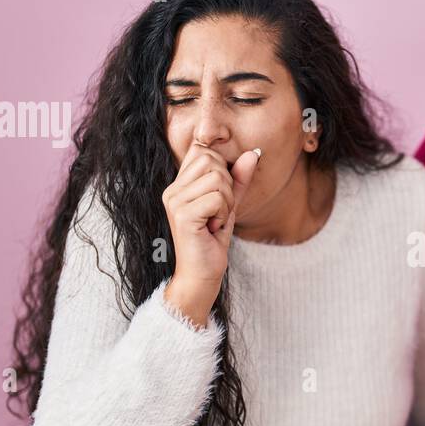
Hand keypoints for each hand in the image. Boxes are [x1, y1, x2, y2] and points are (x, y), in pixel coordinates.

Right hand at [160, 143, 260, 324]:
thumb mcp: (229, 203)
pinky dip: (223, 213)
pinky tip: (212, 228)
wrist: (202, 274)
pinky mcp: (183, 214)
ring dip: (227, 202)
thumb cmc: (213, 240)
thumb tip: (252, 152)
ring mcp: (175, 201)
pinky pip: (218, 198)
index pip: (203, 151)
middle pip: (212, 162)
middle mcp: (172, 190)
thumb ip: (238, 178)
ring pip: (217, 180)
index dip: (222, 167)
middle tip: (219, 211)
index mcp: (178, 184)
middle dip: (228, 187)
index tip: (222, 194)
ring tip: (215, 220)